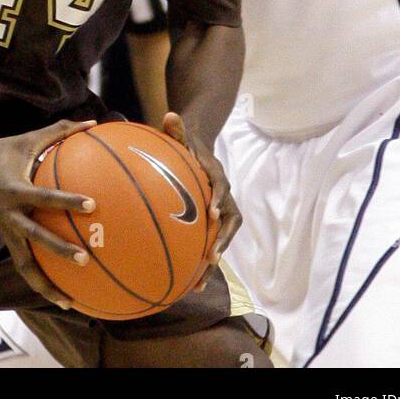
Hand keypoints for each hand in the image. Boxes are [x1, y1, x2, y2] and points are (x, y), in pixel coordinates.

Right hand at [0, 119, 97, 307]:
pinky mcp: (5, 239)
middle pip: (36, 239)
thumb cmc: (1, 151)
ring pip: (25, 265)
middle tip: (85, 260)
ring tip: (69, 301)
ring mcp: (6, 230)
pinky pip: (23, 264)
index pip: (45, 198)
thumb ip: (60, 131)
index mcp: (17, 190)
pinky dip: (38, 280)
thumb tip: (92, 121)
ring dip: (46, 284)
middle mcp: (11, 215)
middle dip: (59, 251)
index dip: (67, 201)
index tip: (92, 205)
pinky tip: (58, 293)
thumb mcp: (28, 139)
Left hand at [162, 111, 240, 290]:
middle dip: (222, 242)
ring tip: (199, 284)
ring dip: (213, 260)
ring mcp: (220, 211)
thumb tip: (170, 115)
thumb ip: (177, 127)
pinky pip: (211, 243)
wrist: (199, 147)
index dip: (219, 199)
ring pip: (223, 239)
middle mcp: (223, 196)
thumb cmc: (186, 142)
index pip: (222, 187)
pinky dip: (202, 262)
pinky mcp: (212, 222)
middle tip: (212, 259)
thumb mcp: (182, 132)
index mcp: (216, 175)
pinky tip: (187, 283)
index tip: (213, 213)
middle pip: (229, 222)